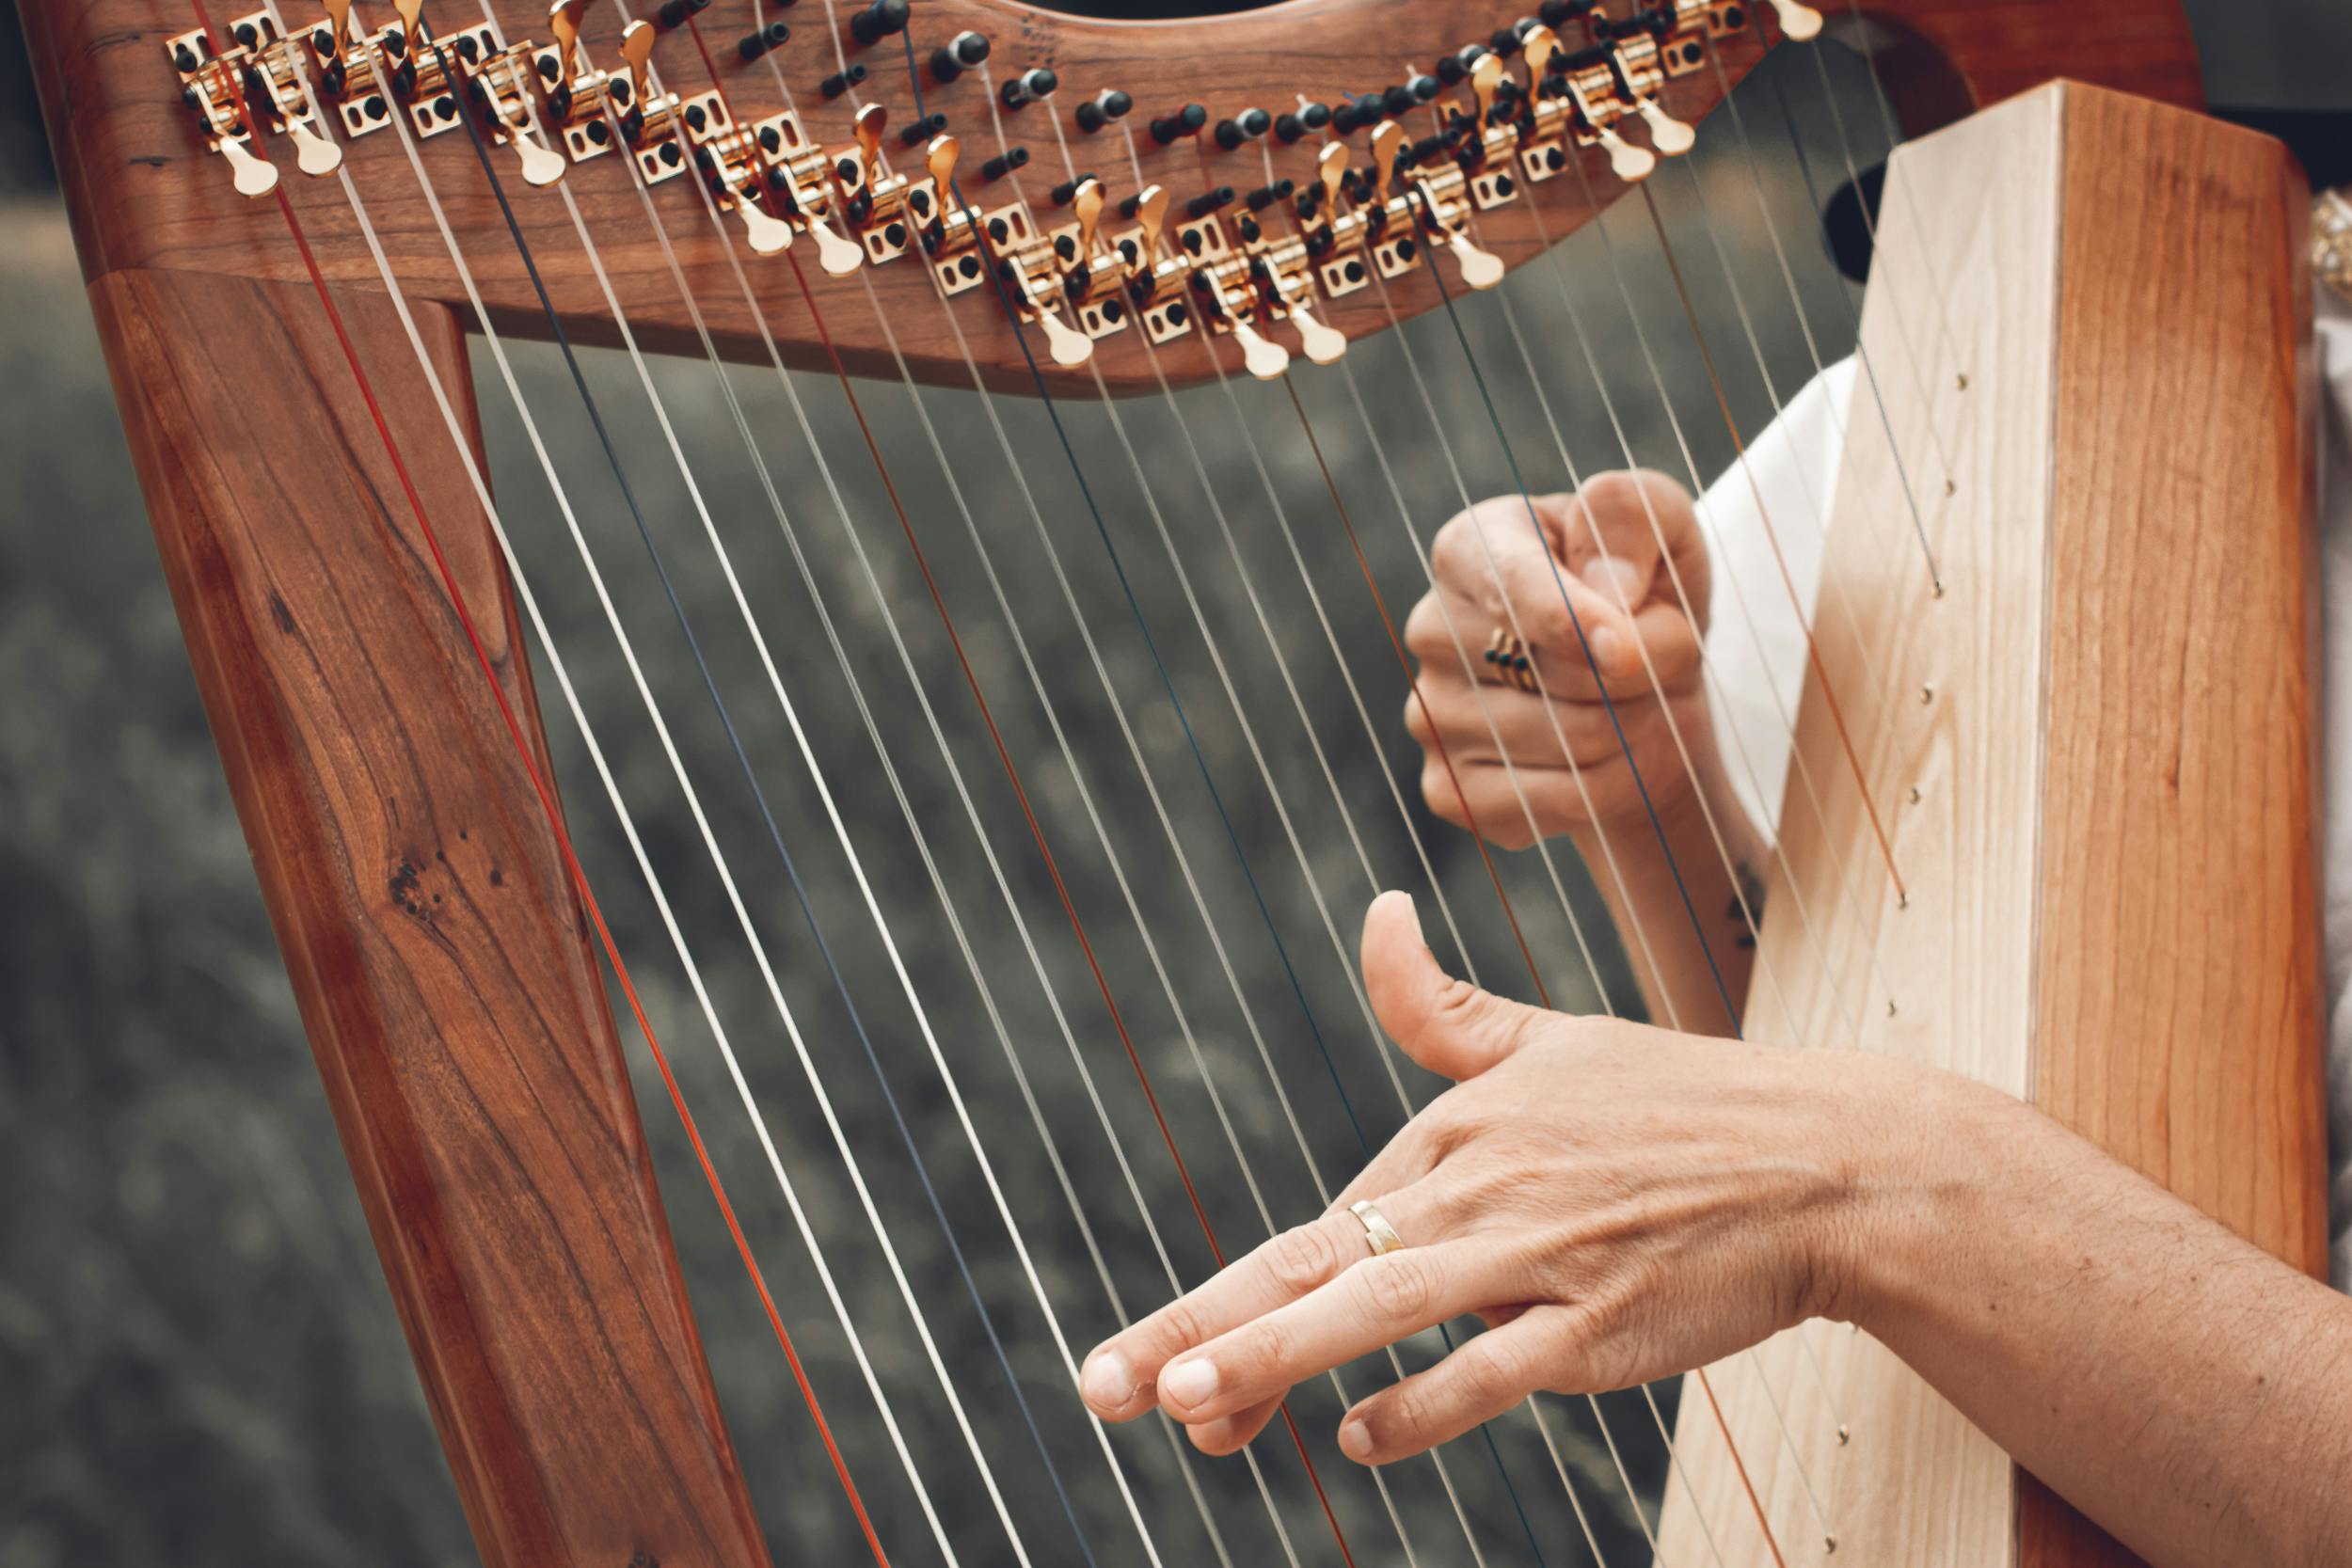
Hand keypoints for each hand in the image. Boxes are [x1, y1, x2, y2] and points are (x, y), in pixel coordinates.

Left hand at [1077, 890, 1895, 1465]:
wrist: (1826, 1161)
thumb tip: (1374, 914)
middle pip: (1313, 1267)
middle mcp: (1476, 1188)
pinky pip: (1496, 1367)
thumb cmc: (1680, 1105)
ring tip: (1187, 1404)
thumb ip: (1441, 1004)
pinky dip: (1427, 1401)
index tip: (1144, 1363)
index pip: (1312, 1234)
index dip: (1222, 1305)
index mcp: (1453, 1133)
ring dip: (1276, 1353)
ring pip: (1382, 1307)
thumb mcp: (1550, 1039)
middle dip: (1197, 1330)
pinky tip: (1358, 1437)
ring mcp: (1538, 1253)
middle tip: (1101, 1387)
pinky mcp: (1601, 1319)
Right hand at [1403, 470, 1712, 844]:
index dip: (1572, 621)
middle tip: (1661, 664)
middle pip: (1558, 671)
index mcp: (1471, 547)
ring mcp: (1430, 713)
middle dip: (1642, 676)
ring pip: (1570, 741)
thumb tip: (1610, 590)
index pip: (1510, 582)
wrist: (1638, 695)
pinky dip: (1613, 790)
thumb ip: (1632, 520)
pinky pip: (1552, 805)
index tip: (1628, 656)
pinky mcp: (1447, 788)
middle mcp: (1432, 629)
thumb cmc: (1642, 594)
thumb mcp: (1660, 526)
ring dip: (1641, 733)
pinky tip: (1612, 762)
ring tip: (1643, 710)